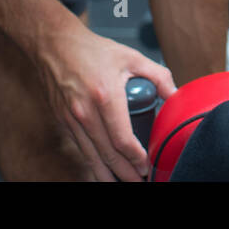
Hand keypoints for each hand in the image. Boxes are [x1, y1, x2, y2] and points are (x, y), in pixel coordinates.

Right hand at [35, 20, 176, 181]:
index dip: (136, 157)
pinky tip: (104, 171)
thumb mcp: (131, 56)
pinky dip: (93, 163)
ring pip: (91, 157)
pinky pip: (81, 149)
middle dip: (126, 173)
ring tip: (124, 183)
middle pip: (107, 154)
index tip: (147, 165)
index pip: (122, 139)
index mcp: (105, 96)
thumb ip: (158, 75)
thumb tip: (174, 94)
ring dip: (108, 175)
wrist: (54, 45)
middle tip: (141, 181)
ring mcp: (71, 119)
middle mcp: (85, 112)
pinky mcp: (63, 122)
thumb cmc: (92, 50)